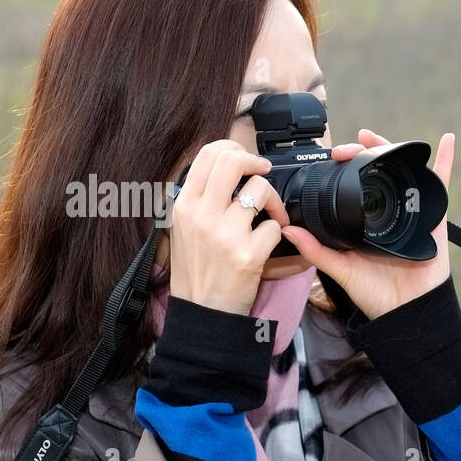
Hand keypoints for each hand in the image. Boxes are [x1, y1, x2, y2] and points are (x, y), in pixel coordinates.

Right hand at [164, 139, 289, 315]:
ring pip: (261, 190)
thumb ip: (200, 199)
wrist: (203, 312)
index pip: (207, 155)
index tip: (246, 158)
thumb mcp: (183, 228)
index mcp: (184, 205)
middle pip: (233, 161)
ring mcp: (225, 233)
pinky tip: (267, 243)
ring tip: (270, 216)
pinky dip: (277, 232)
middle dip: (255, 162)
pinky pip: (275, 226)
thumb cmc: (197, 270)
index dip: (233, 148)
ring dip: (273, 202)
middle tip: (264, 172)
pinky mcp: (248, 253)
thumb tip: (224, 168)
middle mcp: (202, 214)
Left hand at [279, 128, 454, 319]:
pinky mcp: (433, 217)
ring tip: (374, 137)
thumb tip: (289, 229)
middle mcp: (390, 212)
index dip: (347, 167)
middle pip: (380, 172)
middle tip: (348, 147)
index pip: (358, 184)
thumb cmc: (376, 295)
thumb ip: (317, 250)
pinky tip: (445, 141)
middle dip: (364, 153)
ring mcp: (412, 212)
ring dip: (392, 148)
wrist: (406, 312)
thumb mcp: (340, 269)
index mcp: (368, 221)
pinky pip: (442, 185)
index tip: (332, 156)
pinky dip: (445, 161)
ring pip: (404, 172)